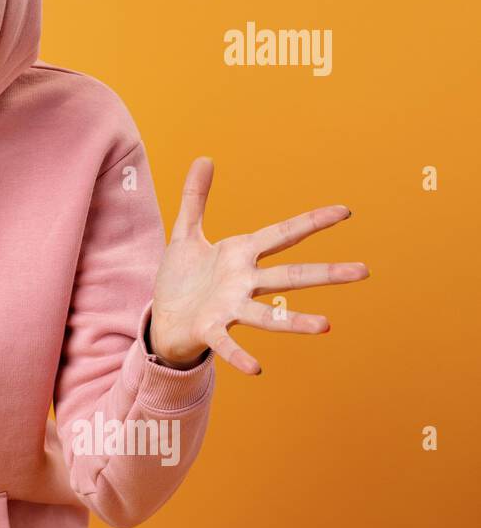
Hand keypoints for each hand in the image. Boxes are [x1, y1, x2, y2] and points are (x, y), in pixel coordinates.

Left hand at [149, 157, 369, 374]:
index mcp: (240, 255)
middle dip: (325, 273)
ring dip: (294, 321)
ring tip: (325, 326)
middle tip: (364, 271)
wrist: (163, 320)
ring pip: (267, 314)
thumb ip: (195, 198)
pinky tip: (256, 369)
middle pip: (289, 275)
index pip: (282, 235)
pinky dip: (239, 355)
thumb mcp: (185, 234)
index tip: (345, 211)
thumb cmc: (181, 279)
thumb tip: (203, 158)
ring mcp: (229, 308)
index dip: (312, 222)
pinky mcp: (209, 330)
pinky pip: (226, 343)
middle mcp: (242, 282)